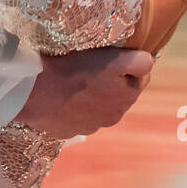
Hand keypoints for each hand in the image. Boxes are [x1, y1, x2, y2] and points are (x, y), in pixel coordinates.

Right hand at [13, 46, 153, 138]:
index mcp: (127, 98)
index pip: (138, 77)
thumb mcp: (114, 60)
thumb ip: (140, 62)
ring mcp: (89, 126)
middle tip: (92, 66)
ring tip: (74, 79)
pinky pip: (76, 114)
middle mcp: (112, 117)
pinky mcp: (68, 130)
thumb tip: (149, 63)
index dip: (126, 65)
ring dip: (91, 94)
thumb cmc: (77, 72)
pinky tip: (62, 94)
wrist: (37, 93)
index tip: (110, 57)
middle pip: (117, 92)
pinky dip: (73, 105)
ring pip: (97, 104)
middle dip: (110, 80)